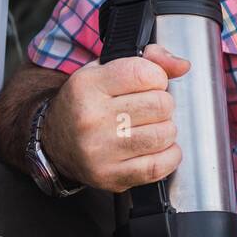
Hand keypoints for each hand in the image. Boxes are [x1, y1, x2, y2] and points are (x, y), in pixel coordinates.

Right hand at [41, 43, 190, 192]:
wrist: (54, 143)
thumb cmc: (86, 104)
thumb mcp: (105, 71)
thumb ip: (148, 60)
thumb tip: (181, 65)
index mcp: (88, 86)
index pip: (145, 74)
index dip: (157, 77)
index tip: (149, 83)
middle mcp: (91, 119)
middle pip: (161, 105)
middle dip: (162, 105)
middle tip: (147, 109)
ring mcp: (100, 151)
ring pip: (165, 134)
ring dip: (165, 130)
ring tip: (149, 128)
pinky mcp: (111, 176)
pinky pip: (161, 165)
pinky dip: (169, 155)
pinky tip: (155, 148)